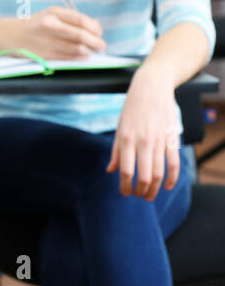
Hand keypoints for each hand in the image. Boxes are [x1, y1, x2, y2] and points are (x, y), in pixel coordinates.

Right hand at [9, 5, 105, 59]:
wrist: (9, 35)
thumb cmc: (35, 25)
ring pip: (78, 48)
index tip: (99, 33)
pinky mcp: (45, 54)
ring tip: (91, 51)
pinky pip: (69, 57)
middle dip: (96, 42)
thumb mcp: (51, 15)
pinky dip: (80, 57)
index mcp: (53, 12)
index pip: (81, 20)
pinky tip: (82, 55)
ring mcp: (47, 40)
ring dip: (89, 51)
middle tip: (101, 45)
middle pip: (81, 35)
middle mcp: (50, 25)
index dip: (95, 28)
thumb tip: (96, 25)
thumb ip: (73, 19)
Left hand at [108, 66, 181, 200]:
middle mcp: (143, 142)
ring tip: (149, 195)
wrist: (151, 88)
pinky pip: (174, 163)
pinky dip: (173, 178)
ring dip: (155, 188)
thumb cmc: (131, 109)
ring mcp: (159, 141)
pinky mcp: (172, 138)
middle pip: (145, 176)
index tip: (125, 193)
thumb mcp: (119, 127)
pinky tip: (168, 186)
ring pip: (160, 173)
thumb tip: (110, 171)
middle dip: (141, 191)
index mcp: (126, 139)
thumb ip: (115, 151)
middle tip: (138, 197)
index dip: (125, 186)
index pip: (126, 171)